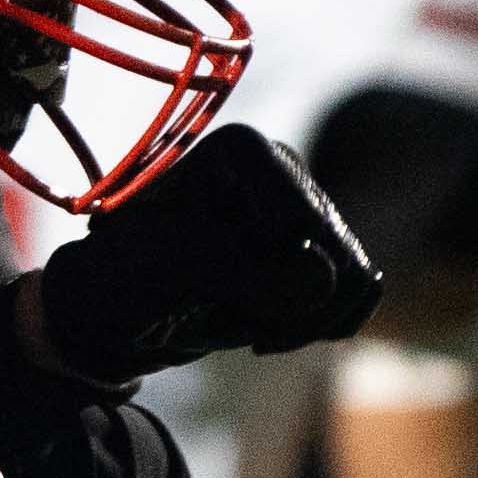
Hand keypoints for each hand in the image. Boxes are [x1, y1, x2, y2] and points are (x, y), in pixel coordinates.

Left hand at [30, 124, 380, 388]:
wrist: (118, 309)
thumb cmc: (126, 275)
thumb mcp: (166, 269)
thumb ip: (242, 269)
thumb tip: (327, 277)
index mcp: (243, 150)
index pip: (300, 228)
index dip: (261, 276)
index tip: (200, 289)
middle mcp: (285, 169)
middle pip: (335, 256)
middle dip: (284, 308)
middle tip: (217, 315)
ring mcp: (307, 209)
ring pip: (354, 281)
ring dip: (298, 321)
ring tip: (238, 320)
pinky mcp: (321, 248)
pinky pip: (359, 293)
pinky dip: (317, 324)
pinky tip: (266, 326)